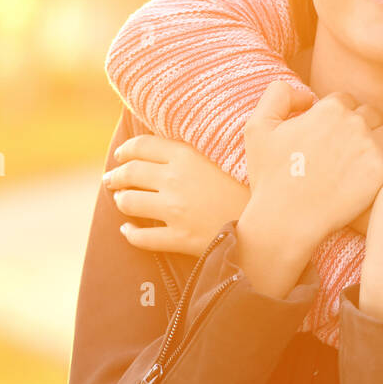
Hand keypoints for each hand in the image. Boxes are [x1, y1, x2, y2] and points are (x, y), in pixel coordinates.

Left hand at [105, 135, 249, 256]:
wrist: (271, 221)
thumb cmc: (251, 185)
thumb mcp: (225, 156)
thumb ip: (197, 150)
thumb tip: (175, 145)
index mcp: (186, 155)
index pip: (142, 146)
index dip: (127, 150)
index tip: (121, 155)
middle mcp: (175, 180)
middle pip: (130, 172)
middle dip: (116, 175)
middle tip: (111, 178)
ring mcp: (175, 211)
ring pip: (130, 203)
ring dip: (121, 200)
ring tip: (122, 200)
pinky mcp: (179, 238)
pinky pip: (142, 238)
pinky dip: (130, 234)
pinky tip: (127, 231)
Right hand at [238, 82, 382, 257]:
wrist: (286, 219)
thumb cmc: (270, 176)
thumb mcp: (257, 127)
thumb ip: (279, 95)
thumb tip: (308, 95)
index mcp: (329, 108)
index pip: (345, 100)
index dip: (336, 117)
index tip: (329, 136)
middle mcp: (354, 123)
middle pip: (369, 114)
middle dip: (359, 126)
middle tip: (346, 150)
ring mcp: (371, 148)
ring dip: (378, 141)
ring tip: (361, 161)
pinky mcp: (382, 172)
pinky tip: (377, 171)